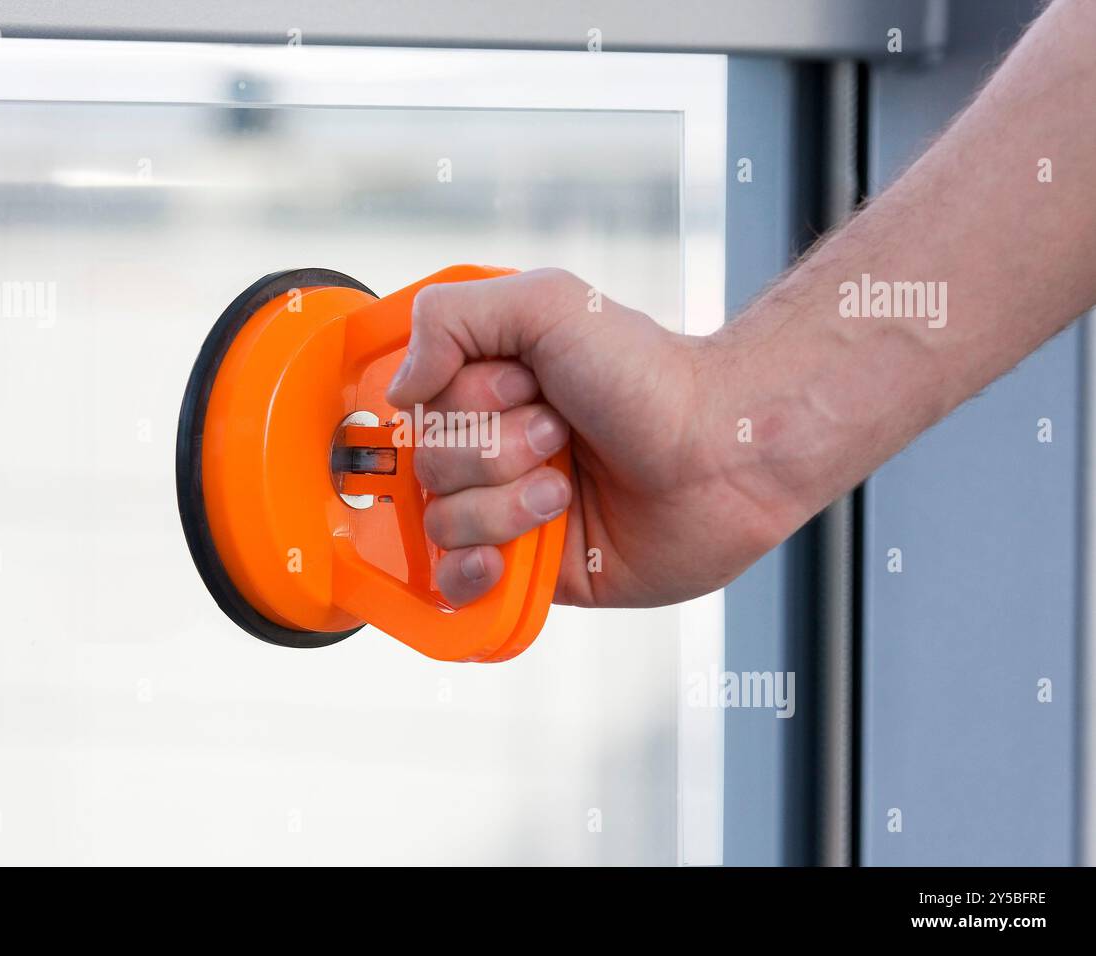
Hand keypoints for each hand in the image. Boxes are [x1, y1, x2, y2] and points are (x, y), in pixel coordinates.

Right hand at [385, 268, 800, 608]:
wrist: (722, 453)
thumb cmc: (650, 375)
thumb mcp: (546, 302)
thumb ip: (449, 316)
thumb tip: (398, 387)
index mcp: (489, 388)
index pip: (418, 407)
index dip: (465, 401)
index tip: (524, 384)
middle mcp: (493, 448)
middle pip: (427, 466)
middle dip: (496, 450)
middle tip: (560, 433)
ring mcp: (509, 510)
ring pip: (443, 524)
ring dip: (507, 505)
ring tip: (568, 485)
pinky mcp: (532, 569)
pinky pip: (459, 587)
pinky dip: (473, 573)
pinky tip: (506, 557)